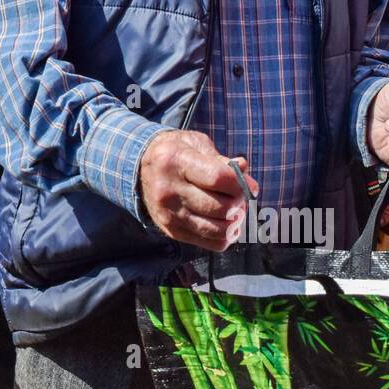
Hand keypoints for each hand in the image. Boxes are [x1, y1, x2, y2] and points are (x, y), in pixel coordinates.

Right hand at [137, 130, 257, 251]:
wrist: (139, 168)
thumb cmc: (176, 152)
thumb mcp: (196, 144)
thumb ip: (223, 161)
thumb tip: (248, 183)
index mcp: (175, 161)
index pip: (217, 178)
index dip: (241, 184)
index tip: (249, 185)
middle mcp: (169, 190)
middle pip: (220, 207)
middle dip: (239, 203)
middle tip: (239, 196)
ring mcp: (169, 214)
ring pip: (218, 229)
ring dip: (235, 221)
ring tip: (234, 210)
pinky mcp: (172, 231)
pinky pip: (212, 243)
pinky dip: (226, 235)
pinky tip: (225, 222)